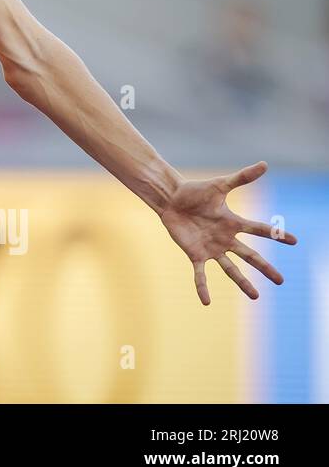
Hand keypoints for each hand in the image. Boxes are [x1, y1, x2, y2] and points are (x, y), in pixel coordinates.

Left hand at [158, 162, 296, 304]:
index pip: (259, 229)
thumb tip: (265, 164)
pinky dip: (202, 287)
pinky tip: (206, 302)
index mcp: (233, 223)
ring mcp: (211, 248)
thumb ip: (241, 178)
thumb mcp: (220, 185)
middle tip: (281, 280)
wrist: (171, 199)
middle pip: (249, 256)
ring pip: (230, 269)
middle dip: (265, 268)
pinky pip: (200, 274)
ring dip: (242, 282)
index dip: (276, 234)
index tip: (294, 241)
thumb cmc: (195, 191)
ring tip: (256, 296)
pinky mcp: (194, 254)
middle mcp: (225, 238)